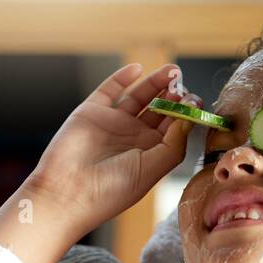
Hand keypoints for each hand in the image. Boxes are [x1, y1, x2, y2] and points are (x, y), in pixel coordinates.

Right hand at [31, 62, 197, 231]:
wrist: (67, 194)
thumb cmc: (110, 191)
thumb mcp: (152, 169)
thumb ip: (174, 143)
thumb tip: (188, 117)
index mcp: (149, 154)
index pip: (174, 128)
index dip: (186, 113)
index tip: (195, 101)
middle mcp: (132, 138)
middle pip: (159, 109)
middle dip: (174, 95)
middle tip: (183, 82)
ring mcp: (113, 124)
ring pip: (139, 96)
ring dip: (156, 82)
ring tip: (172, 70)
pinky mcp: (92, 112)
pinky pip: (110, 90)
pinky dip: (122, 78)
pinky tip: (137, 69)